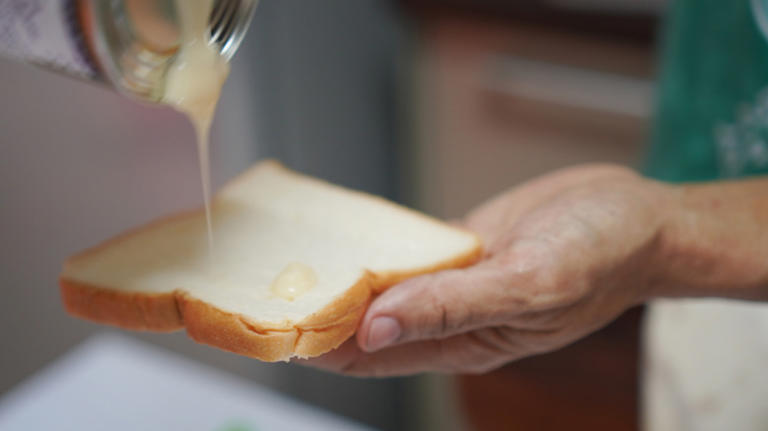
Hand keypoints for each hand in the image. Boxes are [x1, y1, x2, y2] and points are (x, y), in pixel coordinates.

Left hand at [300, 164, 672, 375]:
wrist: (638, 217)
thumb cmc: (601, 257)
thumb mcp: (530, 283)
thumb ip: (452, 306)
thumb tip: (374, 327)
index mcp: (464, 343)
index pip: (373, 354)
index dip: (322, 343)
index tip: (272, 328)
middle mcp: (449, 315)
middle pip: (366, 320)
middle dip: (320, 309)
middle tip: (262, 287)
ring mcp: (450, 278)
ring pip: (380, 282)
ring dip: (341, 273)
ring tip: (286, 259)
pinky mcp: (456, 246)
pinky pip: (403, 248)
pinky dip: (374, 242)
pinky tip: (342, 231)